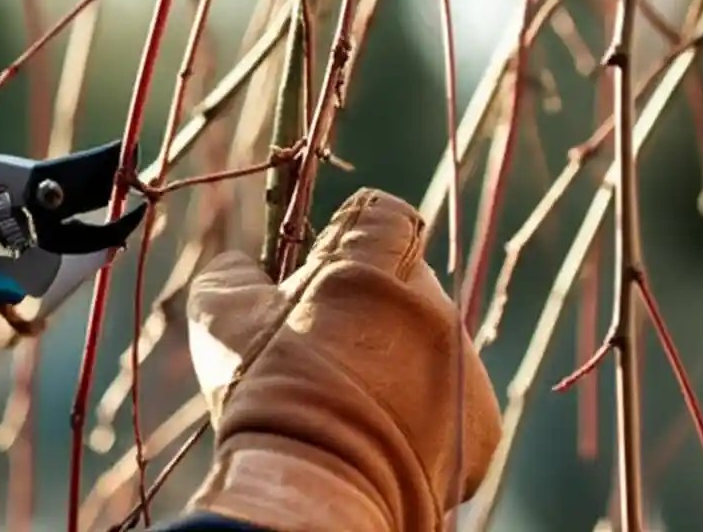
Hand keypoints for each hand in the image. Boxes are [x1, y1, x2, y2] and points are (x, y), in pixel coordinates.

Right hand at [183, 188, 501, 531]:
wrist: (313, 485)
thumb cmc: (265, 392)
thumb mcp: (222, 319)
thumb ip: (234, 275)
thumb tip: (241, 268)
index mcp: (372, 261)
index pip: (385, 216)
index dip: (356, 239)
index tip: (329, 270)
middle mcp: (432, 302)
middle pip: (409, 288)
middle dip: (373, 311)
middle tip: (329, 354)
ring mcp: (463, 364)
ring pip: (433, 349)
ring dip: (399, 366)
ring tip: (352, 409)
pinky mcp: (480, 423)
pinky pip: (454, 408)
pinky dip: (424, 421)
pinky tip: (383, 442)